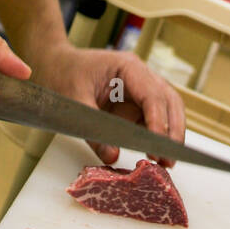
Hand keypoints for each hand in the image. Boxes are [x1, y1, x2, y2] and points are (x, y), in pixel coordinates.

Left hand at [30, 43, 185, 165]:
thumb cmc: (64, 76)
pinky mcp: (136, 104)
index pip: (153, 95)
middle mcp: (141, 76)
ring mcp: (141, 89)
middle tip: (170, 158)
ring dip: (170, 135)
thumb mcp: (74, 102)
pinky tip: (154, 155)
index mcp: (128, 67)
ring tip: (165, 162)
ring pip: (167, 110)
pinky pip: (153, 120)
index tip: (158, 147)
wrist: (56, 66)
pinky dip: (157, 137)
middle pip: (169, 101)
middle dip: (173, 130)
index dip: (158, 122)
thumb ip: (93, 130)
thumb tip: (112, 156)